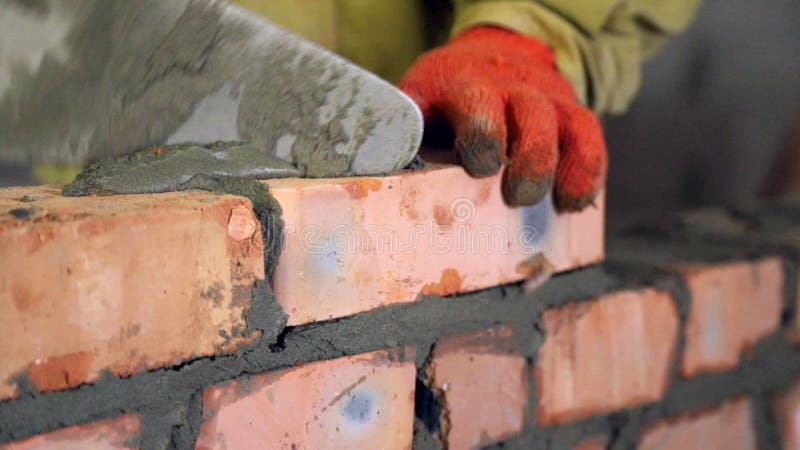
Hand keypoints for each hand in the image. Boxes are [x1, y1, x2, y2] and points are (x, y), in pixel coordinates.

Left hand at [399, 26, 606, 209]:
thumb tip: (382, 182)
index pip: (478, 105)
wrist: (486, 57)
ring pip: (571, 123)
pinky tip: (578, 201)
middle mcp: (510, 85)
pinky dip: (590, 169)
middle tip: (519, 197)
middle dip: (531, 159)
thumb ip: (403, 140)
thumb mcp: (416, 106)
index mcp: (461, 84)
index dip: (483, 137)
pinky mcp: (569, 110)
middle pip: (533, 114)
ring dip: (571, 167)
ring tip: (564, 204)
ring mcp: (545, 96)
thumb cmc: (442, 98)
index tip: (481, 167)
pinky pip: (590, 135)